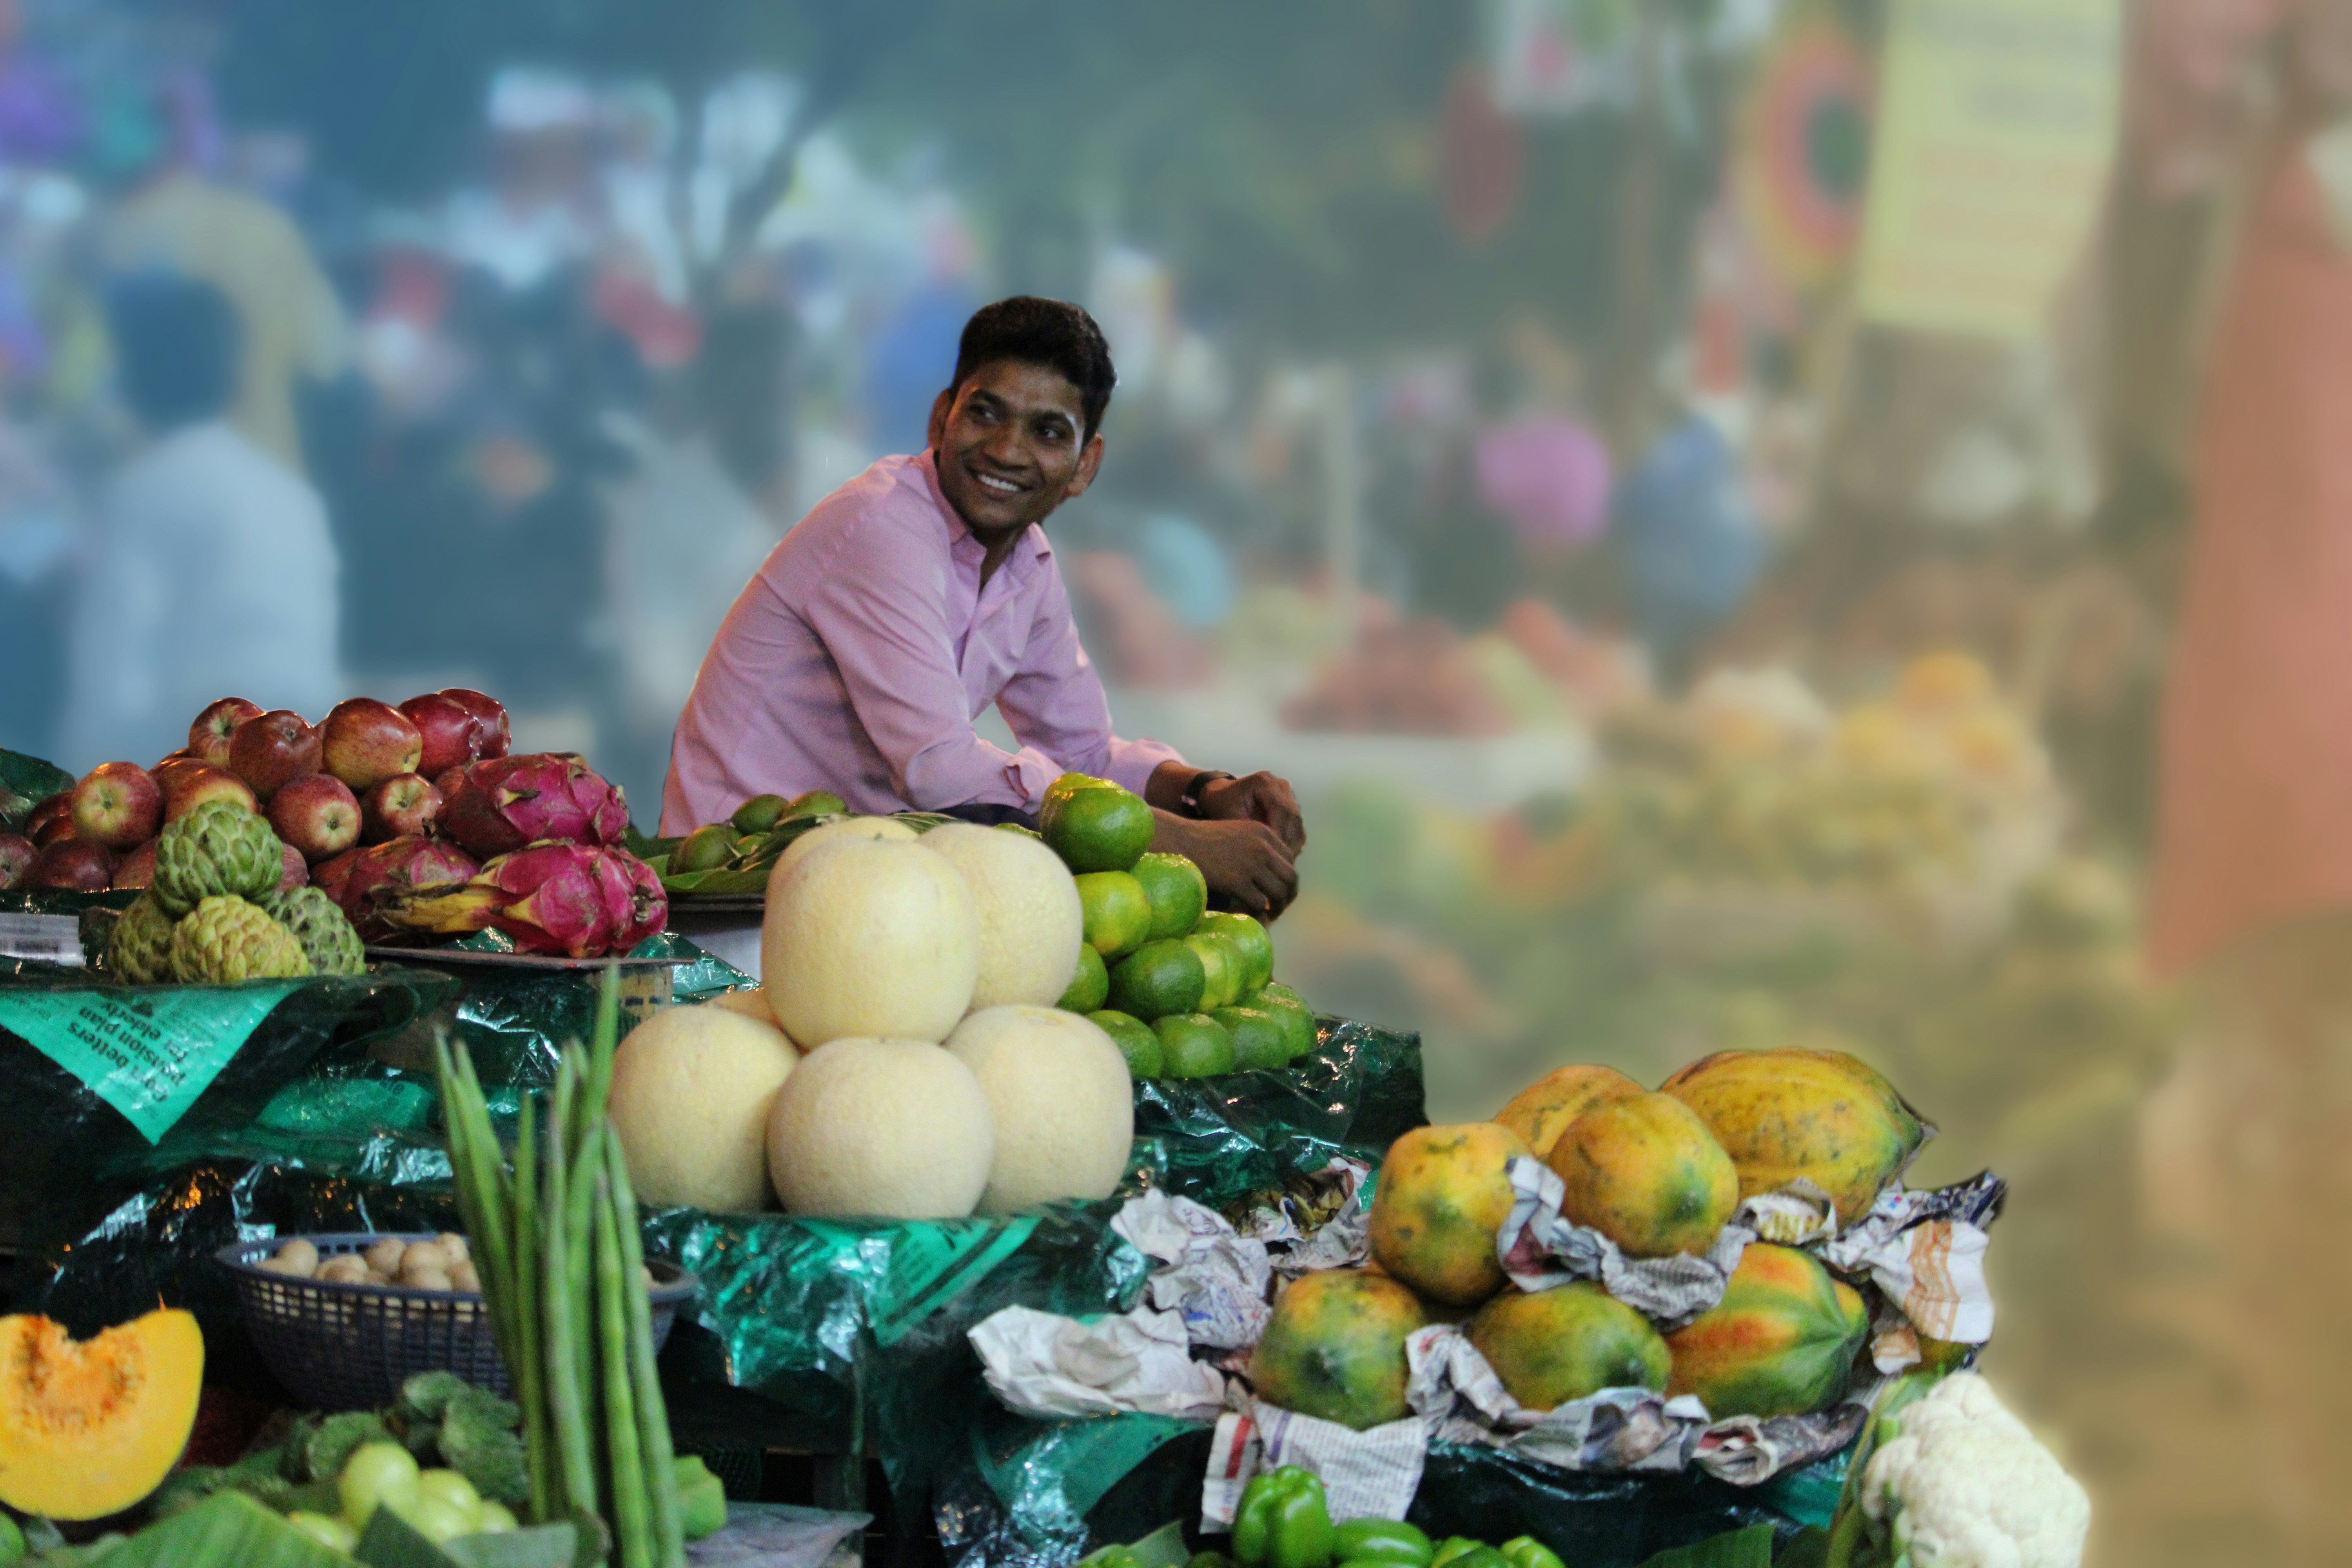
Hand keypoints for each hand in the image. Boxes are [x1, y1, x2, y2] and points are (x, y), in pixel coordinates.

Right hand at [1152, 811, 1297, 918]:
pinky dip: (1256, 912)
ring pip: (1278, 893)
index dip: (1286, 877)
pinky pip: (1259, 904)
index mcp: (1264, 832)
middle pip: (1290, 877)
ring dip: (1275, 908)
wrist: (1178, 841)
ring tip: (1265, 914)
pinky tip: (1245, 912)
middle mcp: (1263, 847)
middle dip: (1287, 896)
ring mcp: (1252, 864)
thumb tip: (1271, 874)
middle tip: (1277, 908)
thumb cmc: (1202, 840)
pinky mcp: (1238, 881)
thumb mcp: (1237, 834)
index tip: (1277, 889)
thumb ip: (1256, 847)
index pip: (1289, 859)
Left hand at [1196, 770, 1305, 855]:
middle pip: (1294, 816)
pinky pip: (1297, 827)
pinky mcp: (1291, 807)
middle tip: (1280, 864)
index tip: (1272, 855)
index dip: (1279, 833)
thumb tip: (1265, 853)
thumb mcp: (1230, 817)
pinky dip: (1293, 843)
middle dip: (1287, 842)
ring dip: (1292, 845)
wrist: (1222, 796)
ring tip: (1282, 865)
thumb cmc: (1222, 805)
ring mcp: (1288, 795)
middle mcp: (1280, 785)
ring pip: (1298, 824)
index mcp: (1265, 781)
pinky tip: (1284, 859)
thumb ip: (1248, 831)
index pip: (1281, 809)